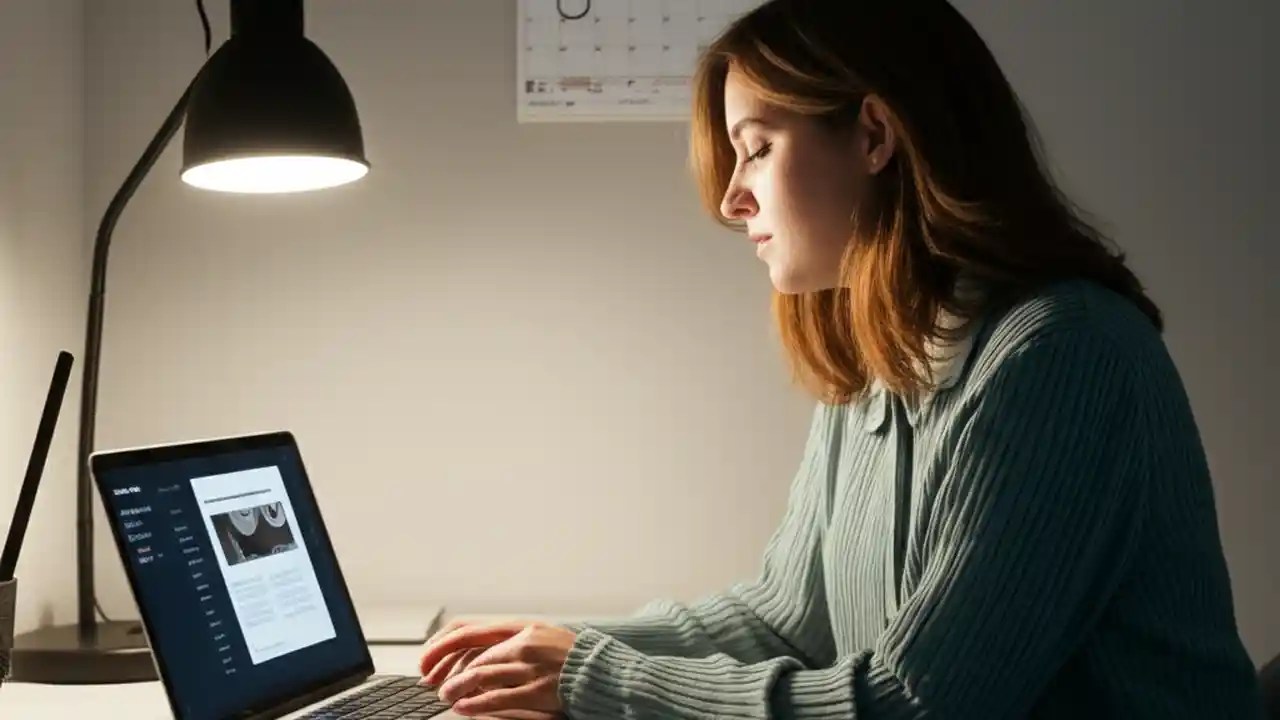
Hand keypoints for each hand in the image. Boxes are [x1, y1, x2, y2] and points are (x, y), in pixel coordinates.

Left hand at [418, 621, 577, 717]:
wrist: (604, 673)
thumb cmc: (571, 658)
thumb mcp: (541, 638)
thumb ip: (511, 642)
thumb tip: (474, 654)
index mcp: (522, 626)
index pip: (469, 629)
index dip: (442, 643)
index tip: (428, 657)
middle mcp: (524, 642)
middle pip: (471, 655)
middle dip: (446, 670)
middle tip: (433, 682)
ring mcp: (531, 666)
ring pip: (479, 675)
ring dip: (456, 688)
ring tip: (446, 696)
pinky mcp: (538, 690)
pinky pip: (497, 698)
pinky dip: (475, 705)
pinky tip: (464, 708)